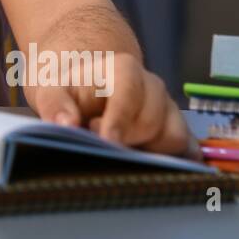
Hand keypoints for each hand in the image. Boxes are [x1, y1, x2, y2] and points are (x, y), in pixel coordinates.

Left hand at [23, 52, 200, 159]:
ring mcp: (169, 110)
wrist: (86, 91)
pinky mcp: (177, 131)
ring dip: (147, 152)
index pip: (130, 92)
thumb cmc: (70, 91)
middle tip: (99, 142)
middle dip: (125, 139)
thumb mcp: (51, 90)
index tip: (107, 140)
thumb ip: (54, 104)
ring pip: (173, 138)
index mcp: (124, 70)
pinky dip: (173, 162)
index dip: (120, 118)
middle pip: (151, 122)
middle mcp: (153, 87)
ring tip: (120, 150)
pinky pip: (187, 150)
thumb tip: (67, 124)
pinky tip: (151, 168)